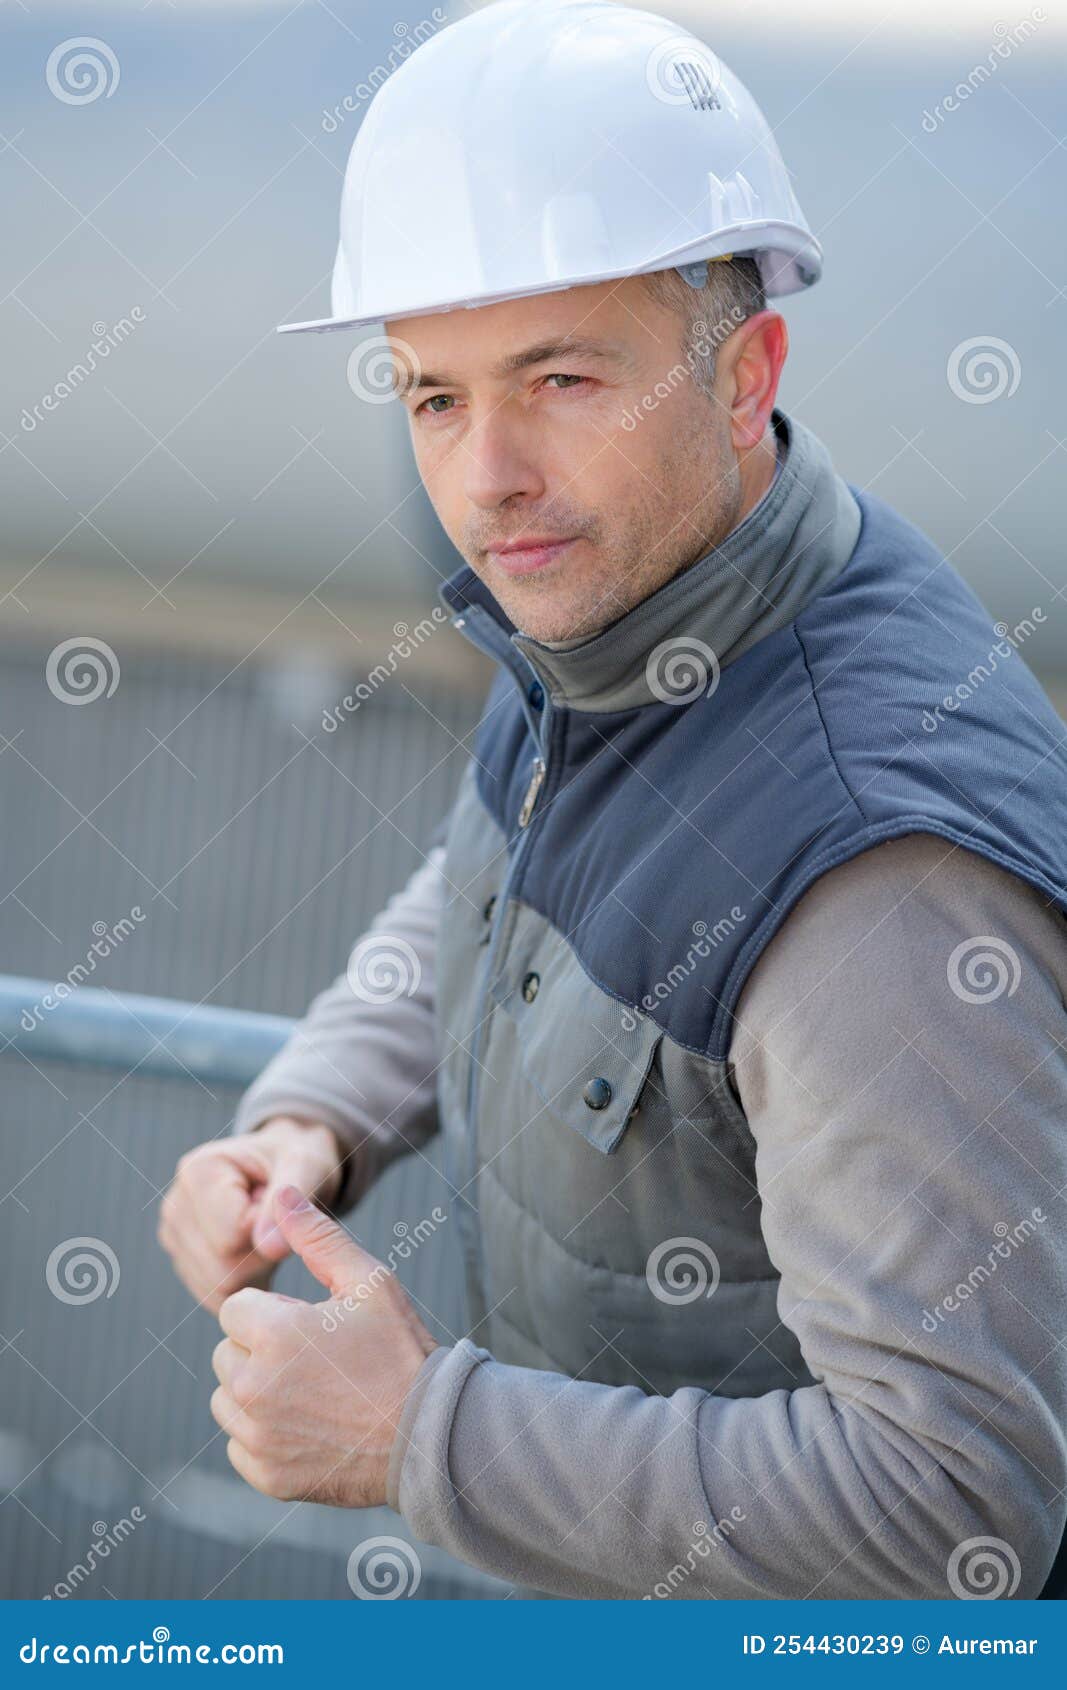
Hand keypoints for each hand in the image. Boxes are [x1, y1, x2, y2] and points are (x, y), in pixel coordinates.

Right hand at [158, 1117, 344, 1311]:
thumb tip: (270, 1248)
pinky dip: (246, 1284)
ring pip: (218, 1287)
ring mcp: (174, 1237)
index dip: (267, 1230)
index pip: (231, 1235)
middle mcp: (175, 1205)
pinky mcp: (184, 1262)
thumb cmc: (296, 1161)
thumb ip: (292, 1204)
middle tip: (277, 1222)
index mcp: (199, 1171)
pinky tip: (257, 1253)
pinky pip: (216, 1297)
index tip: (280, 1204)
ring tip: (266, 1233)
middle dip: (262, 1255)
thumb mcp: (308, 1167)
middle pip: (222, 1267)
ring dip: (256, 1270)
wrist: (284, 1167)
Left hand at [210, 1187, 437, 1507]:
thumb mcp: (369, 1282)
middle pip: (226, 1351)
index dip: (273, 1311)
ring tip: (312, 1391)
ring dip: (255, 1391)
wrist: (429, 1437)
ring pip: (226, 1398)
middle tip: (315, 1359)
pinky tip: (308, 1426)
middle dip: (260, 1348)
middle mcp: (253, 1386)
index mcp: (272, 1332)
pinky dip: (263, 1436)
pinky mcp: (264, 1475)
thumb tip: (280, 1194)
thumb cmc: (400, 1352)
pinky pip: (238, 1443)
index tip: (311, 1325)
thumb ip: (318, 1235)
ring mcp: (257, 1436)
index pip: (235, 1308)